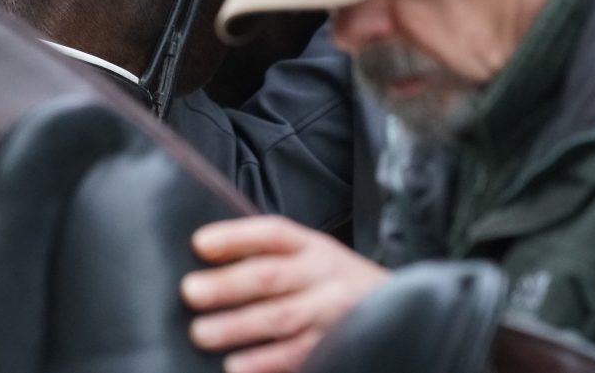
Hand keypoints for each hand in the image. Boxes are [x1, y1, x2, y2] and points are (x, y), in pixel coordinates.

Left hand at [180, 215, 388, 372]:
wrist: (405, 313)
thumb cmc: (333, 283)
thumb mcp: (311, 256)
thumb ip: (268, 255)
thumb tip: (203, 255)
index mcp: (312, 247)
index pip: (272, 234)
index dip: (235, 236)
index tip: (199, 244)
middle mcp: (322, 277)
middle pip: (270, 277)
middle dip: (228, 285)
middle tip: (190, 293)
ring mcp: (331, 316)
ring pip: (282, 320)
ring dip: (239, 328)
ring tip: (202, 335)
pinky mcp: (338, 351)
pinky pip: (300, 358)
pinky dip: (266, 365)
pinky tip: (238, 368)